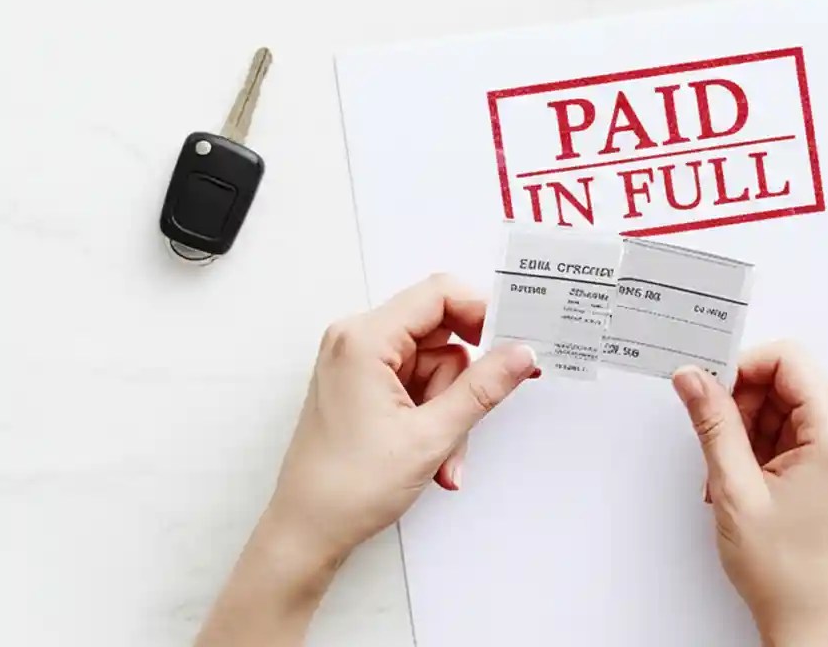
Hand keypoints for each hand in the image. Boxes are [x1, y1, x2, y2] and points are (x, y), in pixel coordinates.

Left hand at [196, 274, 536, 646]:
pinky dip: (433, 419)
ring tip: (444, 457)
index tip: (514, 341)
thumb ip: (482, 388)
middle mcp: (356, 342)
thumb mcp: (431, 436)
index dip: (483, 312)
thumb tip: (520, 354)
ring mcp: (358, 365)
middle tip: (473, 417)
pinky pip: (417, 387)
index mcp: (364, 339)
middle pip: (440, 335)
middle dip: (463, 384)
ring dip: (450, 411)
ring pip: (434, 367)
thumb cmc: (346, 487)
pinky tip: (434, 457)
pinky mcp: (363, 387)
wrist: (307, 532)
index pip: (439, 294)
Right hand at [671, 343, 827, 646]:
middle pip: (786, 379)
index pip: (787, 359)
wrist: (808, 617)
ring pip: (785, 402)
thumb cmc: (785, 569)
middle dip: (741, 403)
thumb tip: (694, 377)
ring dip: (747, 427)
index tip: (708, 388)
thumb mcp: (736, 489)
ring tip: (730, 473)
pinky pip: (792, 427)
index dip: (741, 367)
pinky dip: (760, 443)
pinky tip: (745, 477)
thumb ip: (712, 423)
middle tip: (716, 442)